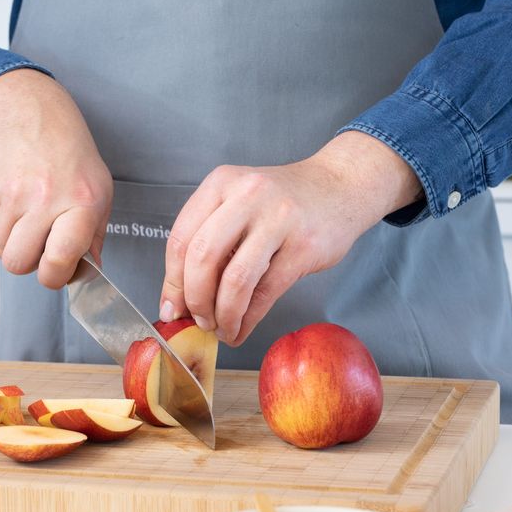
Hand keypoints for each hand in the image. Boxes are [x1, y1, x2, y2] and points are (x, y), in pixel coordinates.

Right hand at [0, 69, 112, 287]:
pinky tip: (12, 201)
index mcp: (80, 202)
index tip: (56, 271)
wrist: (30, 112)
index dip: (55, 276)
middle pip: (19, 262)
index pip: (60, 258)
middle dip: (28, 261)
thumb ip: (93, 237)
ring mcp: (10, 192)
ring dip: (12, 242)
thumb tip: (83, 272)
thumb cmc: (68, 154)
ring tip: (27, 217)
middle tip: (39, 243)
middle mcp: (44, 197)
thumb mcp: (98, 191)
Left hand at [159, 131, 422, 345]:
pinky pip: (266, 292)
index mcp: (221, 183)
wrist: (341, 185)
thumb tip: (177, 300)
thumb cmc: (282, 202)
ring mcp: (278, 219)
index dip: (172, 282)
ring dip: (223, 314)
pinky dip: (248, 318)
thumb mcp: (238, 203)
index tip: (171, 308)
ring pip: (235, 279)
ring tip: (222, 328)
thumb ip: (208, 240)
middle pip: (203, 257)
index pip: (181, 238)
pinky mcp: (304, 246)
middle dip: (195, 299)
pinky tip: (242, 328)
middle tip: (198, 320)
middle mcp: (247, 196)